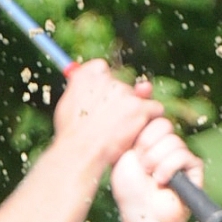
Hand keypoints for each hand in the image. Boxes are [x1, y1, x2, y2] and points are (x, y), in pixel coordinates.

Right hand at [50, 61, 165, 176]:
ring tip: (119, 130)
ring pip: (138, 98)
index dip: (104, 83)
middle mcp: (107, 79)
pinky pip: (154, 108)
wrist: (80, 152)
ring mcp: (125, 92)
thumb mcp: (67, 105)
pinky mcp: (140, 107)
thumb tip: (89, 87)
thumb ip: (80, 90)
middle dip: (120, 100)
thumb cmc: (71, 134)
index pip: (102, 69)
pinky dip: (149, 118)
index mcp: (86, 75)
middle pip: (122, 84)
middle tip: (112, 119)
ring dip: (133, 111)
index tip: (103, 95)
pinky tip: (137, 130)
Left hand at [111, 115, 202, 221]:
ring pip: (172, 141)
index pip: (152, 115)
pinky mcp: (194, 167)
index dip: (143, 126)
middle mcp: (166, 143)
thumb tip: (144, 90)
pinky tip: (160, 181)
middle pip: (163, 124)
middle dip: (146, 145)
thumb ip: (132, 126)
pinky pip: (183, 155)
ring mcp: (181, 154)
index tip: (136, 138)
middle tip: (141, 164)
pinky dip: (167, 169)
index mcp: (149, 137)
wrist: (143, 213)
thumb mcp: (123, 152)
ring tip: (149, 176)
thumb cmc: (129, 187)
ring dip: (155, 161)